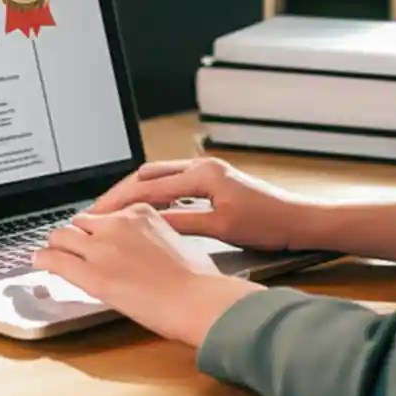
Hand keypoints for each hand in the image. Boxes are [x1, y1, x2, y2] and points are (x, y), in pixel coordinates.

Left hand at [33, 204, 262, 346]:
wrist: (194, 299)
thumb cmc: (196, 278)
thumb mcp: (176, 239)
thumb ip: (152, 236)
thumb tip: (144, 248)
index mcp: (140, 212)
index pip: (104, 213)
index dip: (95, 228)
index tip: (93, 237)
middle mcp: (117, 224)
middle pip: (80, 221)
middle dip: (74, 235)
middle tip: (71, 248)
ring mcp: (101, 247)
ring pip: (62, 235)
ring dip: (56, 245)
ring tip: (52, 255)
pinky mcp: (90, 274)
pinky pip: (55, 260)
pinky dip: (43, 260)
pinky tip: (40, 263)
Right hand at [88, 158, 311, 250]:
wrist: (299, 221)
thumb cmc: (268, 224)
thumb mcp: (220, 228)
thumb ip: (182, 223)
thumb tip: (147, 223)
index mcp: (202, 174)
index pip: (148, 187)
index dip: (118, 202)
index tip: (96, 214)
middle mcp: (202, 167)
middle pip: (148, 176)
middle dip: (120, 193)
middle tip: (96, 212)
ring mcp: (208, 173)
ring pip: (160, 177)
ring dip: (135, 193)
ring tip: (113, 211)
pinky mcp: (214, 182)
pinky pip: (175, 184)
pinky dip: (155, 195)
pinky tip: (145, 210)